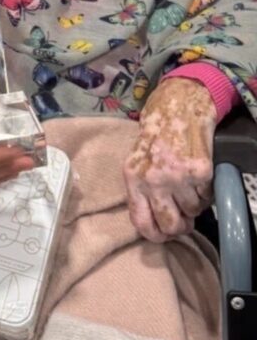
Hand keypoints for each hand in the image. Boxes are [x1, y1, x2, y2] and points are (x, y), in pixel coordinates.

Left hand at [123, 78, 215, 242]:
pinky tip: (198, 174)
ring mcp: (178, 177)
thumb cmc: (155, 130)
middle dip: (180, 226)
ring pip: (193, 212)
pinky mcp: (200, 171)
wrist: (178, 104)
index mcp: (133, 177)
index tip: (164, 234)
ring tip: (188, 183)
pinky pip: (207, 197)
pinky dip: (206, 190)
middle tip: (184, 216)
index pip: (142, 223)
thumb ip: (140, 188)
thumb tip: (152, 221)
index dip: (156, 235)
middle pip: (172, 226)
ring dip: (194, 203)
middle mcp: (154, 180)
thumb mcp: (136, 158)